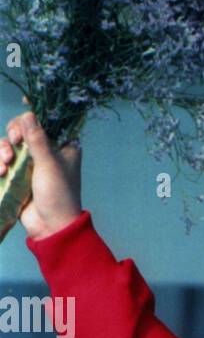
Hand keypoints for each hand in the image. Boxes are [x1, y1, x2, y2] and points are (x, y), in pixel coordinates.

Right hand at [0, 98, 82, 239]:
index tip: (23, 111)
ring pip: (11, 144)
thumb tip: (28, 113)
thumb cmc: (58, 194)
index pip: (47, 120)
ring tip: (6, 163)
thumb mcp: (49, 164)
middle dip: (14, 134)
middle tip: (14, 144)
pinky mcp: (19, 174)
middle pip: (23, 129)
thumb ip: (37, 138)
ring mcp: (32, 163)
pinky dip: (0, 162)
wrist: (51, 226)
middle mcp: (48, 151)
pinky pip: (4, 160)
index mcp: (64, 145)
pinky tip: (1, 172)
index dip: (33, 114)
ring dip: (4, 149)